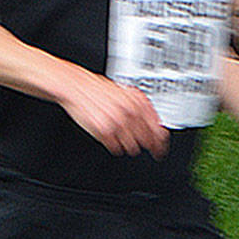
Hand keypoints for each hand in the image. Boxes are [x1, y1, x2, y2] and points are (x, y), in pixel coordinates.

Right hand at [51, 65, 167, 156]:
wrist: (77, 87)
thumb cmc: (99, 91)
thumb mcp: (127, 94)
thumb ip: (143, 110)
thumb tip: (156, 127)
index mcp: (138, 103)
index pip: (157, 129)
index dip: (160, 142)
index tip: (160, 149)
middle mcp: (129, 113)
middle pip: (147, 140)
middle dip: (148, 148)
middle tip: (148, 151)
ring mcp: (117, 123)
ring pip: (132, 147)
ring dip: (130, 147)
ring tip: (124, 140)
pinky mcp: (104, 132)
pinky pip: (115, 148)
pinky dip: (115, 147)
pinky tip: (113, 140)